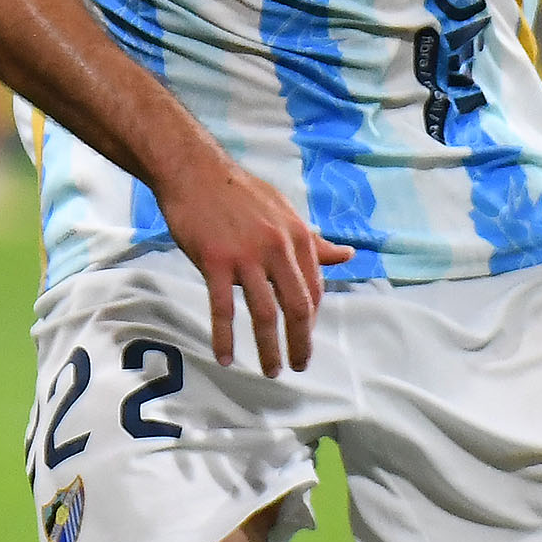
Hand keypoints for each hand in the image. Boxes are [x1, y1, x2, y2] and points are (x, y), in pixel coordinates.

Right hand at [167, 166, 353, 378]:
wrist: (193, 171)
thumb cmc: (237, 192)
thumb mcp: (283, 212)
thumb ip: (312, 241)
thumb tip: (348, 255)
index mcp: (297, 236)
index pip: (313, 288)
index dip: (310, 318)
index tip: (303, 336)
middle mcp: (277, 248)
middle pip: (297, 307)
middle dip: (300, 343)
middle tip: (298, 365)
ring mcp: (246, 256)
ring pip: (264, 313)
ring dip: (269, 349)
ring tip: (271, 371)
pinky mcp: (215, 262)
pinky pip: (223, 308)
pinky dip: (225, 338)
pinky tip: (226, 358)